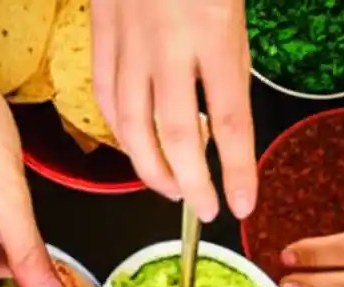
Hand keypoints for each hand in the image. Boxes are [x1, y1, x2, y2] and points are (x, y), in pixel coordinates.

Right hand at [92, 0, 254, 220]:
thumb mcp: (236, 12)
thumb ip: (231, 64)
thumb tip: (226, 127)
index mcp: (215, 32)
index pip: (231, 120)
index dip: (237, 171)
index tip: (242, 204)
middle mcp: (169, 42)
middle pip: (176, 135)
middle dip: (191, 183)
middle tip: (206, 209)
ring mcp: (129, 39)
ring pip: (132, 125)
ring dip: (151, 168)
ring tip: (171, 189)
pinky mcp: (100, 34)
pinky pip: (105, 96)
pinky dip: (119, 131)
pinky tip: (135, 148)